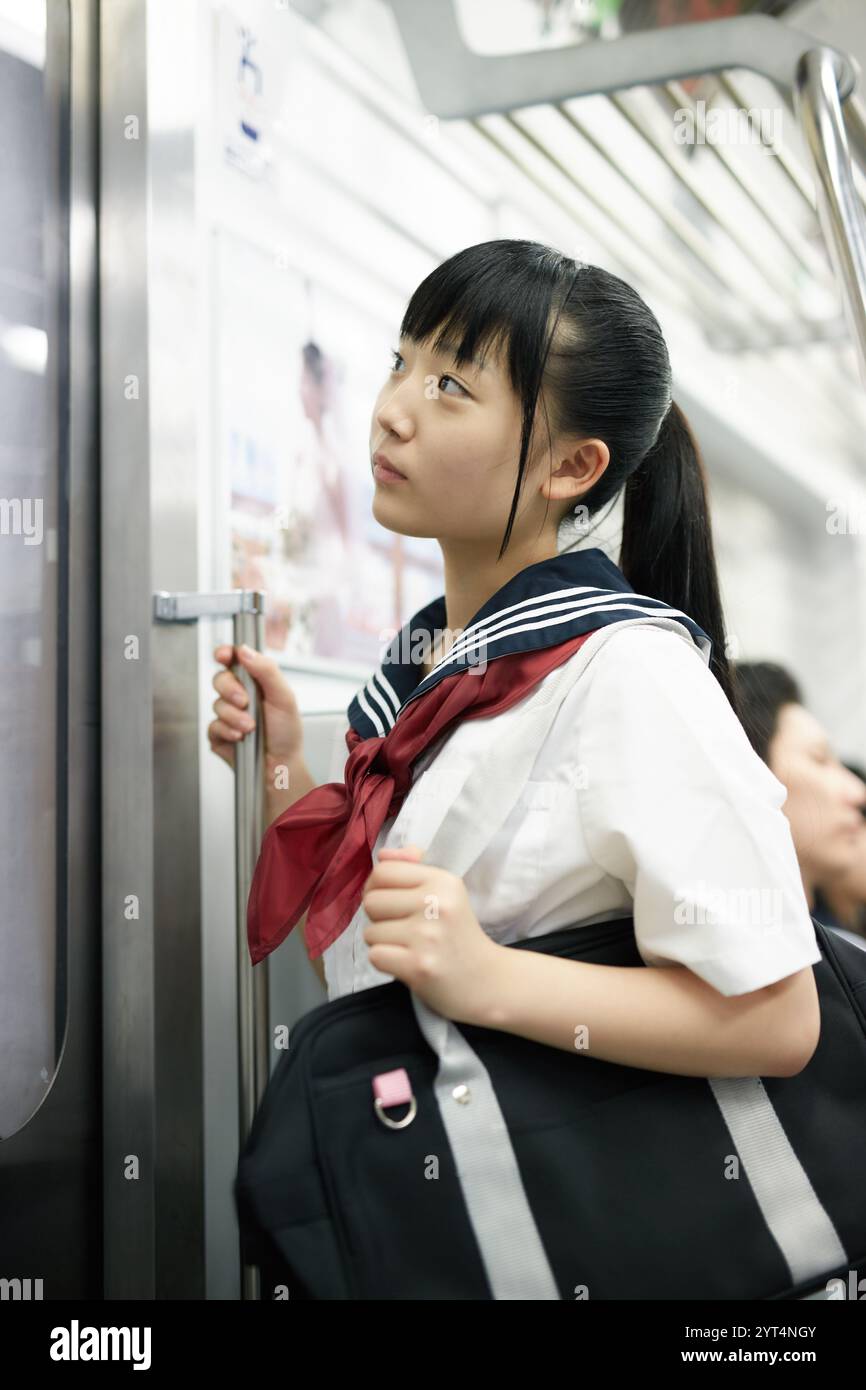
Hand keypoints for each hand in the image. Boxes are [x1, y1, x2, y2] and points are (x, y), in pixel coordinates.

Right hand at [207, 643, 304, 771]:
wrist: (280, 765)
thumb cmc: (286, 732)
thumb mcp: (284, 697)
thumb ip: (267, 671)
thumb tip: (245, 651)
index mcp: (255, 681)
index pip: (234, 660)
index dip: (225, 653)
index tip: (223, 655)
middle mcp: (239, 694)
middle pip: (220, 678)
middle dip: (230, 689)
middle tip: (244, 701)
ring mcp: (227, 714)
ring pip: (216, 704)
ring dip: (234, 716)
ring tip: (251, 727)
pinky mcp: (218, 732)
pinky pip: (213, 725)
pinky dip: (227, 730)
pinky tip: (240, 737)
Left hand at [361, 845, 502, 1024]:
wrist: (487, 981)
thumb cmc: (459, 935)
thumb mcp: (447, 894)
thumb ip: (414, 868)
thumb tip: (384, 854)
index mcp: (443, 881)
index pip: (383, 871)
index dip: (377, 887)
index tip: (391, 902)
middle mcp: (436, 904)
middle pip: (371, 901)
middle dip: (379, 918)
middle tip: (403, 929)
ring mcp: (426, 937)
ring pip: (370, 932)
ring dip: (383, 943)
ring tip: (408, 948)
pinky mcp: (418, 966)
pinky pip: (375, 956)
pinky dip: (385, 963)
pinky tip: (406, 963)